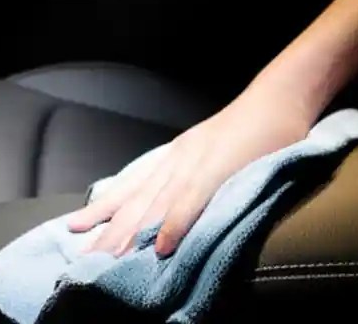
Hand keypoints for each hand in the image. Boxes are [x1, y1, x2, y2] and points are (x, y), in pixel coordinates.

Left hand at [66, 85, 312, 256]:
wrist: (279, 98)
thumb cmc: (252, 128)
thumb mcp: (213, 154)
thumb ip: (194, 179)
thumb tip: (177, 210)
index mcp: (174, 157)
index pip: (130, 186)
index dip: (103, 208)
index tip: (77, 228)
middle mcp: (175, 159)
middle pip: (134, 200)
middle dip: (108, 231)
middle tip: (84, 257)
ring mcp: (194, 162)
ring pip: (153, 203)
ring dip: (130, 233)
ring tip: (107, 259)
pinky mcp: (217, 167)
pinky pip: (191, 200)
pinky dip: (174, 224)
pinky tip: (161, 247)